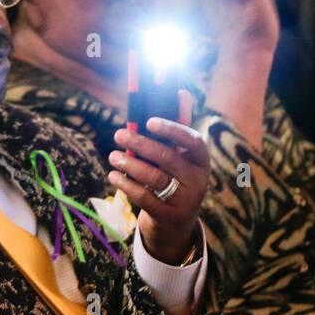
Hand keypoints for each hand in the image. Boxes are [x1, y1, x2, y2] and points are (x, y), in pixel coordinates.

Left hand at [107, 91, 209, 262]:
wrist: (177, 222)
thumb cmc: (175, 179)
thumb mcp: (181, 158)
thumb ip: (178, 129)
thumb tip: (181, 92)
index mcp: (201, 161)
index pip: (193, 141)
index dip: (172, 130)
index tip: (149, 121)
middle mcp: (197, 180)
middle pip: (168, 159)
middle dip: (141, 144)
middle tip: (118, 134)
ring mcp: (184, 200)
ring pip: (155, 178)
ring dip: (130, 164)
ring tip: (113, 156)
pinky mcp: (168, 216)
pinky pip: (145, 198)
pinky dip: (127, 185)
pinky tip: (114, 175)